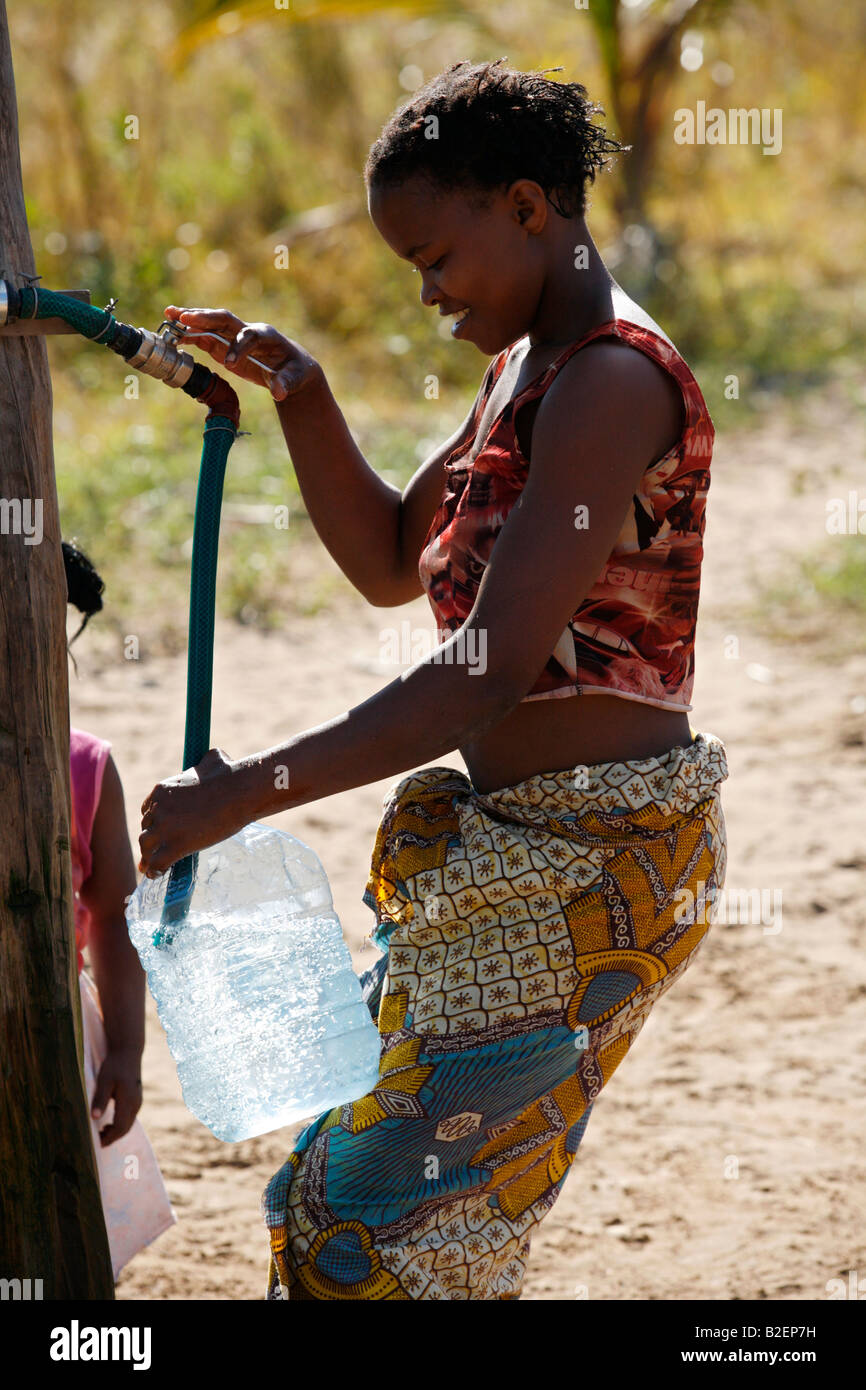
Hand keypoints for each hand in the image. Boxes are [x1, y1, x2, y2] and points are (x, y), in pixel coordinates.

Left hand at [91, 1047, 142, 1145]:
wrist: (128, 1051)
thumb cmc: (114, 1065)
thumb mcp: (104, 1081)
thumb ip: (100, 1099)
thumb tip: (93, 1118)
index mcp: (128, 1101)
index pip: (120, 1127)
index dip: (109, 1138)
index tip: (97, 1144)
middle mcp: (136, 1104)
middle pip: (126, 1128)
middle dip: (113, 1137)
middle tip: (98, 1141)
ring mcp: (138, 1101)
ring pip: (128, 1123)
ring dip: (116, 1130)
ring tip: (101, 1131)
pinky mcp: (136, 1098)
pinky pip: (129, 1117)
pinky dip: (120, 1123)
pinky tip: (109, 1121)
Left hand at [138, 747, 247, 877]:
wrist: (238, 791)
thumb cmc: (229, 774)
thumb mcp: (212, 759)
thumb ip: (204, 761)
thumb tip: (213, 758)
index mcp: (161, 790)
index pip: (147, 810)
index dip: (154, 821)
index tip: (160, 829)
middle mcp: (158, 809)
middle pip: (145, 829)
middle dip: (152, 839)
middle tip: (157, 849)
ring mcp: (165, 829)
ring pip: (146, 847)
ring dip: (149, 856)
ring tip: (151, 866)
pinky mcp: (176, 846)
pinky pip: (157, 864)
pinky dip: (155, 871)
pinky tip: (157, 875)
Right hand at [163, 305, 323, 401]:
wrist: (290, 366)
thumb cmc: (294, 370)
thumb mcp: (294, 378)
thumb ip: (285, 383)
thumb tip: (279, 393)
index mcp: (267, 335)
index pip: (250, 336)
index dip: (239, 347)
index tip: (230, 365)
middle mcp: (248, 330)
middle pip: (226, 319)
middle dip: (206, 318)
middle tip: (185, 318)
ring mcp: (234, 335)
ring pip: (212, 323)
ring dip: (191, 319)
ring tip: (170, 315)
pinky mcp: (225, 344)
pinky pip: (206, 336)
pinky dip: (191, 334)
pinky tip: (175, 334)